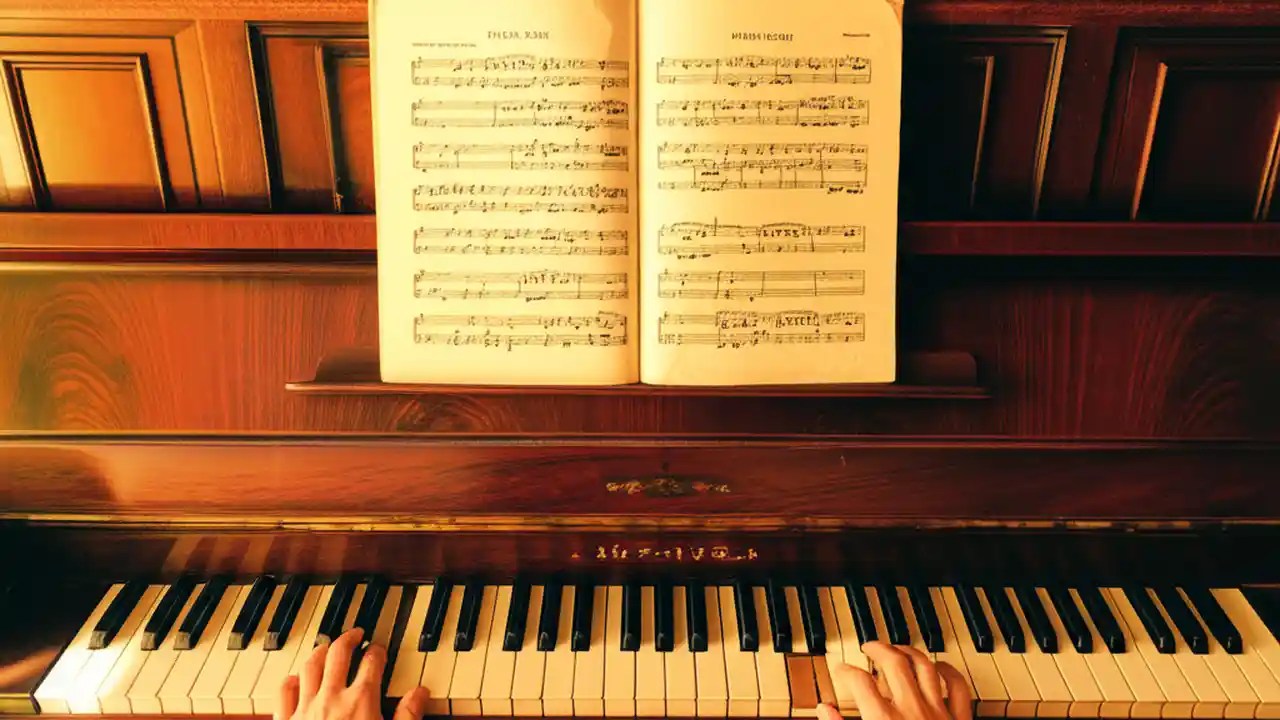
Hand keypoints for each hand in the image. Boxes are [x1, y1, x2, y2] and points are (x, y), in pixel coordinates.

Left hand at [275, 627, 428, 719]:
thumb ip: (408, 716)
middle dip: (348, 639)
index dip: (378, 651)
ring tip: (326, 646)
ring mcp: (306, 709)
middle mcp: (332, 697)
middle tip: (355, 634)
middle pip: (338, 653)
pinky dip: (291, 680)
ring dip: (319, 651)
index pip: (372, 662)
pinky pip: (284, 692)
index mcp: (362, 701)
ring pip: (310, 666)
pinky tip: (295, 678)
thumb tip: (420, 693)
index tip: (380, 650)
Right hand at [820, 641, 972, 719]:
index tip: (841, 670)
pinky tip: (938, 665)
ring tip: (897, 648)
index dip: (845, 670)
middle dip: (877, 649)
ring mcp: (938, 713)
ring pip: (924, 666)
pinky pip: (956, 686)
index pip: (859, 681)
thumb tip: (825, 710)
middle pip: (892, 663)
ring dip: (908, 651)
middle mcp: (911, 710)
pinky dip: (947, 670)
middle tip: (868, 647)